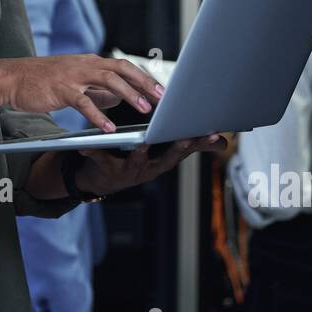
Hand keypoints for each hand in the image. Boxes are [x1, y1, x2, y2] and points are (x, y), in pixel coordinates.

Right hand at [0, 54, 163, 131]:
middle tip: (161, 98)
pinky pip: (83, 103)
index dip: (144, 78)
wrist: (12, 78)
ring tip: (143, 110)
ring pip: (108, 81)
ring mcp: (73, 76)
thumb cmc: (44, 81)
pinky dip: (98, 115)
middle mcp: (85, 65)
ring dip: (128, 95)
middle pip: (122, 69)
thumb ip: (97, 90)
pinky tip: (108, 128)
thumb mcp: (75, 81)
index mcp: (90, 62)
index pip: (124, 67)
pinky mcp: (60, 90)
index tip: (161, 91)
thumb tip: (120, 98)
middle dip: (144, 83)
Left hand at [75, 132, 235, 195]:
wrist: (101, 180)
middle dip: (178, 147)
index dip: (200, 142)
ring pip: (138, 161)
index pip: (186, 150)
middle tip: (188, 136)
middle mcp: (150, 169)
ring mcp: (130, 172)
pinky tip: (86, 145)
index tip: (214, 132)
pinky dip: (94, 152)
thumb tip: (225, 142)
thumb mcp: (164, 154)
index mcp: (163, 161)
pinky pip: (101, 160)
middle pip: (167, 159)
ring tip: (143, 142)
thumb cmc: (137, 159)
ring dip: (141, 152)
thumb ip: (191, 146)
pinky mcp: (108, 170)